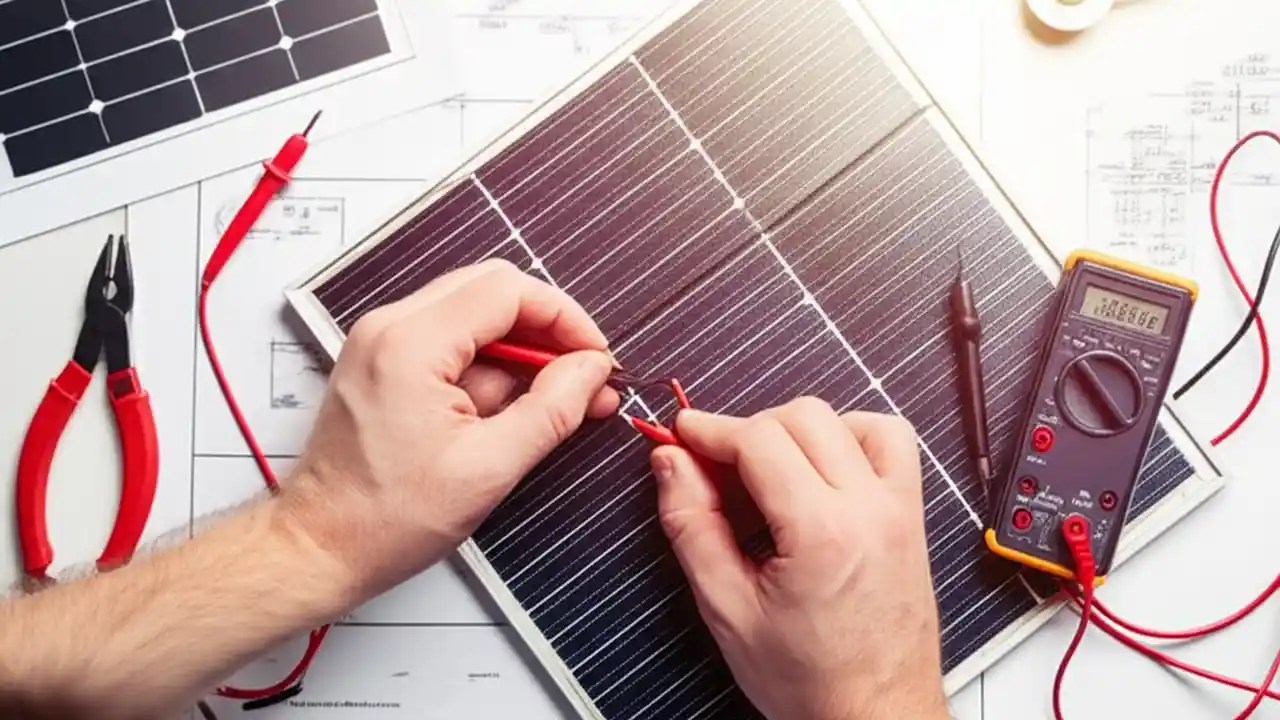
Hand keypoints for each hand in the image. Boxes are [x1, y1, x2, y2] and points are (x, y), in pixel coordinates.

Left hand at [286, 259, 619, 602]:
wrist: (318, 548)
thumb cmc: (384, 519)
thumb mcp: (489, 468)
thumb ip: (552, 409)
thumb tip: (592, 370)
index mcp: (410, 344)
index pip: (507, 291)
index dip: (565, 318)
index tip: (596, 357)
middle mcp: (389, 329)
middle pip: (491, 291)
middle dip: (546, 329)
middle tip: (583, 375)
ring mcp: (383, 343)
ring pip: (474, 317)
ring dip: (520, 352)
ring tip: (554, 404)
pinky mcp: (384, 364)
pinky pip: (451, 343)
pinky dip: (490, 368)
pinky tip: (513, 411)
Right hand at [652, 399, 946, 719]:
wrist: (876, 718)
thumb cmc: (811, 682)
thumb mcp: (726, 609)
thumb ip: (692, 526)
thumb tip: (672, 463)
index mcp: (823, 533)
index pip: (759, 439)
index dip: (710, 429)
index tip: (682, 436)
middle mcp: (871, 510)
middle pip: (803, 417)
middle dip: (748, 429)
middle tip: (714, 464)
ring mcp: (900, 510)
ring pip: (852, 418)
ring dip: (802, 429)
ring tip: (770, 471)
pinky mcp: (912, 517)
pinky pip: (892, 443)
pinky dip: (852, 438)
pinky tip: (820, 472)